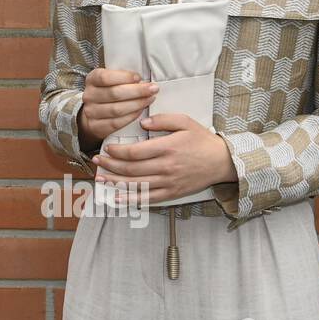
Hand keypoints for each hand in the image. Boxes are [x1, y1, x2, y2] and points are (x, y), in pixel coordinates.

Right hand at [77, 67, 158, 145]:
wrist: (93, 114)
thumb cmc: (107, 93)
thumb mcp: (110, 80)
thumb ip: (123, 78)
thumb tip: (143, 79)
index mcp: (92, 80)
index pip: (105, 77)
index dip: (124, 77)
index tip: (139, 77)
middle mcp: (89, 96)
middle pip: (114, 93)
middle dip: (137, 91)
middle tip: (153, 89)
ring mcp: (91, 112)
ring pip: (117, 109)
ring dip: (137, 104)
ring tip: (150, 99)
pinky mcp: (96, 127)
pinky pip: (116, 123)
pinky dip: (131, 116)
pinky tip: (141, 111)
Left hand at [92, 112, 236, 202]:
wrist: (222, 162)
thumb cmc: (202, 140)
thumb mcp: (185, 122)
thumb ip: (163, 119)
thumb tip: (142, 122)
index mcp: (167, 148)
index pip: (135, 153)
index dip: (117, 152)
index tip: (107, 149)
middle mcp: (166, 167)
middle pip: (131, 169)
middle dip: (110, 165)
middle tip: (96, 161)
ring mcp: (168, 182)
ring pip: (136, 185)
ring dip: (115, 182)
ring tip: (100, 177)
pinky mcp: (172, 193)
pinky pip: (148, 199)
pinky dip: (130, 199)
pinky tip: (117, 198)